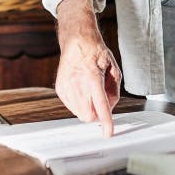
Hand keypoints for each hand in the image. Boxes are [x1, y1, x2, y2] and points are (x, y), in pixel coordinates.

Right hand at [55, 0, 121, 137]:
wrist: (77, 40)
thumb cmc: (96, 52)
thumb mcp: (113, 67)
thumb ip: (114, 89)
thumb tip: (110, 107)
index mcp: (93, 77)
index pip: (101, 106)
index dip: (106, 122)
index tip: (108, 134)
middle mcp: (77, 84)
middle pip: (88, 116)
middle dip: (97, 113)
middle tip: (103, 98)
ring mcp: (66, 87)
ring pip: (79, 113)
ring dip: (88, 107)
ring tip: (92, 88)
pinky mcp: (60, 89)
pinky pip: (71, 106)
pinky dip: (80, 102)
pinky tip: (83, 88)